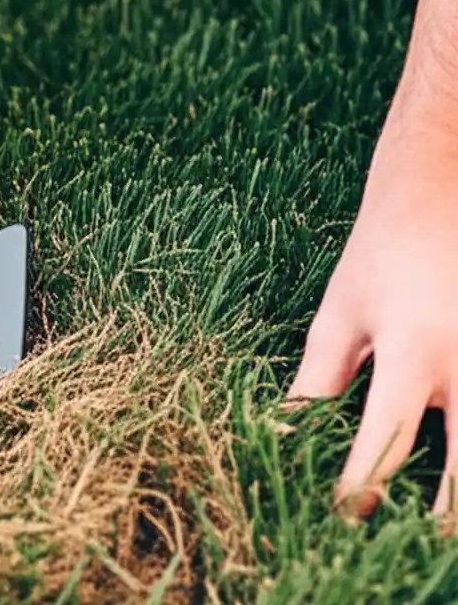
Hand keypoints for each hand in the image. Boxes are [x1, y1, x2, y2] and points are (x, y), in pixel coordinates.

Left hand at [288, 108, 457, 517]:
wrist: (444, 184)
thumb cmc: (381, 251)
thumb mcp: (340, 312)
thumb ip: (319, 378)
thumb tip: (288, 434)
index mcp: (407, 349)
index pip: (384, 440)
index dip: (363, 486)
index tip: (346, 516)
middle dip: (450, 512)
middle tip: (425, 545)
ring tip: (448, 523)